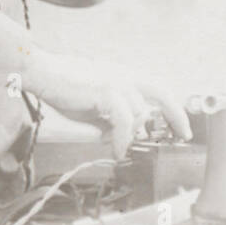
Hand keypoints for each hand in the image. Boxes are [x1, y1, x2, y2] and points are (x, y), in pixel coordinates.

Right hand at [22, 51, 191, 160]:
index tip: (179, 125)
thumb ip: (108, 119)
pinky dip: (123, 139)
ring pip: (139, 113)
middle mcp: (123, 74)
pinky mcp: (107, 90)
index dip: (170, 106)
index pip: (154, 88)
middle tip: (183, 134)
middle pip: (160, 92)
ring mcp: (116, 80)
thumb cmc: (62, 88)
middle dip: (176, 114)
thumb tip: (119, 136)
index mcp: (121, 74)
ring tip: (123, 149)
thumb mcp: (91, 108)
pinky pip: (124, 121)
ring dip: (134, 135)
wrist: (42, 74)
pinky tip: (118, 150)